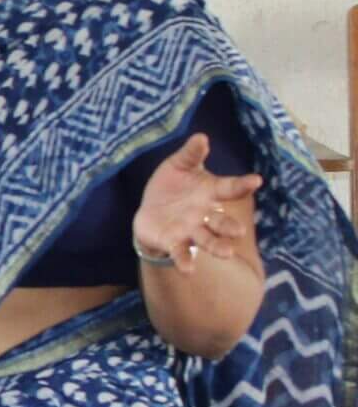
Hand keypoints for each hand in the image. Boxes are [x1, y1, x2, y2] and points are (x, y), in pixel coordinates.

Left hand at [132, 134, 260, 275]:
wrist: (150, 210)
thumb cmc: (171, 186)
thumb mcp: (178, 166)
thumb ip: (190, 154)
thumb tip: (201, 136)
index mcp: (210, 193)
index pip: (229, 188)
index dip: (242, 184)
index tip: (256, 180)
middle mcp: (205, 215)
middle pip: (221, 222)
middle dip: (230, 227)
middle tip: (238, 231)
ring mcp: (191, 230)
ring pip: (208, 240)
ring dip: (217, 247)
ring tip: (227, 253)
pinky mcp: (174, 243)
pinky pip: (181, 253)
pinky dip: (185, 261)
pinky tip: (188, 269)